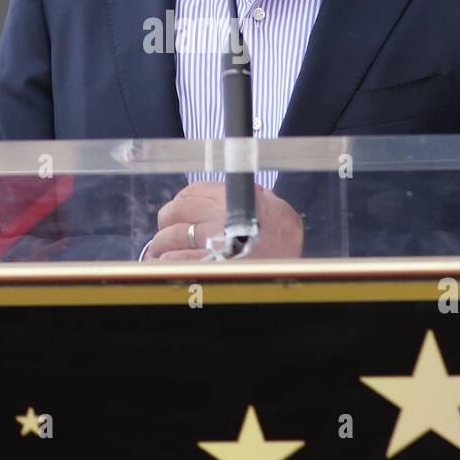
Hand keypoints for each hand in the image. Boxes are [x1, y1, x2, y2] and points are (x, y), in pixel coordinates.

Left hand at [143, 181, 303, 260]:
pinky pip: (173, 262)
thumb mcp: (272, 204)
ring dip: (161, 245)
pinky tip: (165, 266)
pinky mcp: (208, 266)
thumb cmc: (285, 237)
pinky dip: (163, 264)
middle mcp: (220, 216)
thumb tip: (227, 190)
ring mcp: (213, 242)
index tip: (179, 212)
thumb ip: (247, 194)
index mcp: (234, 197)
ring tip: (162, 252)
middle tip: (168, 231)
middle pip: (175, 211)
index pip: (191, 191)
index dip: (180, 202)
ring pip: (168, 237)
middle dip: (167, 221)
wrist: (299, 269)